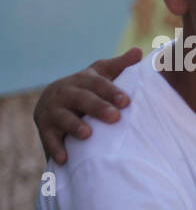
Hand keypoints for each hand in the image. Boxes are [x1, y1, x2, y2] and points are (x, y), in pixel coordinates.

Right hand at [34, 48, 138, 164]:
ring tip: (88, 134)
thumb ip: (119, 66)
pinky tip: (64, 158)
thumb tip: (138, 51)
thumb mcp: (100, 75)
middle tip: (115, 117)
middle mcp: (65, 92)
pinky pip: (49, 138)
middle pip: (81, 98)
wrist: (52, 104)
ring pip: (63, 117)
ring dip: (74, 125)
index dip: (111, 91)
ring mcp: (52, 110)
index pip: (97, 83)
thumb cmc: (87, 90)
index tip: (126, 101)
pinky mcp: (44, 128)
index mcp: (82, 80)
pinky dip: (55, 148)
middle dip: (97, 107)